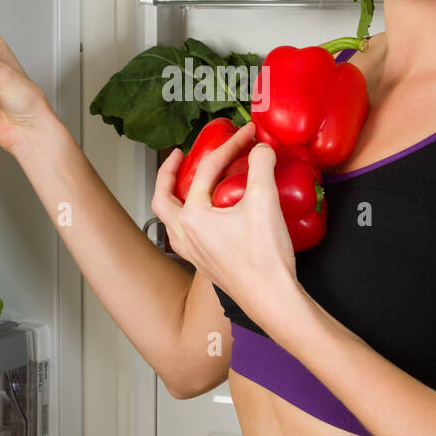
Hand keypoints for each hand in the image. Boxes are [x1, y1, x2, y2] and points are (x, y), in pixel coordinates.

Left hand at [152, 124, 300, 334]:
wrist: (272, 300)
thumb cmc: (264, 259)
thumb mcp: (265, 201)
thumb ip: (261, 166)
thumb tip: (261, 149)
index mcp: (192, 217)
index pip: (208, 170)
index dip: (230, 146)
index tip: (247, 135)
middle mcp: (184, 236)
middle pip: (163, 198)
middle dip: (168, 173)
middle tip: (180, 155)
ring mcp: (193, 253)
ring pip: (171, 219)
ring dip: (175, 197)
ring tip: (190, 184)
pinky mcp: (206, 264)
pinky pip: (185, 236)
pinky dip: (189, 219)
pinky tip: (210, 217)